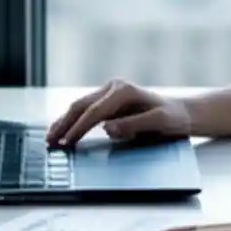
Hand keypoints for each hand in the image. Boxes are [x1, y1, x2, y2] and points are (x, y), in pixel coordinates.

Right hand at [45, 79, 191, 147]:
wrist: (180, 113)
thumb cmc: (172, 118)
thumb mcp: (159, 122)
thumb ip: (134, 124)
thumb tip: (107, 128)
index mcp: (124, 91)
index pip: (95, 111)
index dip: (79, 128)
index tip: (67, 142)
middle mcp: (114, 87)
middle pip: (81, 106)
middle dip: (64, 124)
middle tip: (50, 142)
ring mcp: (109, 92)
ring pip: (79, 107)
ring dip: (64, 122)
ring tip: (50, 138)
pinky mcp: (107, 101)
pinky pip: (85, 110)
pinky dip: (72, 121)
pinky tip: (62, 131)